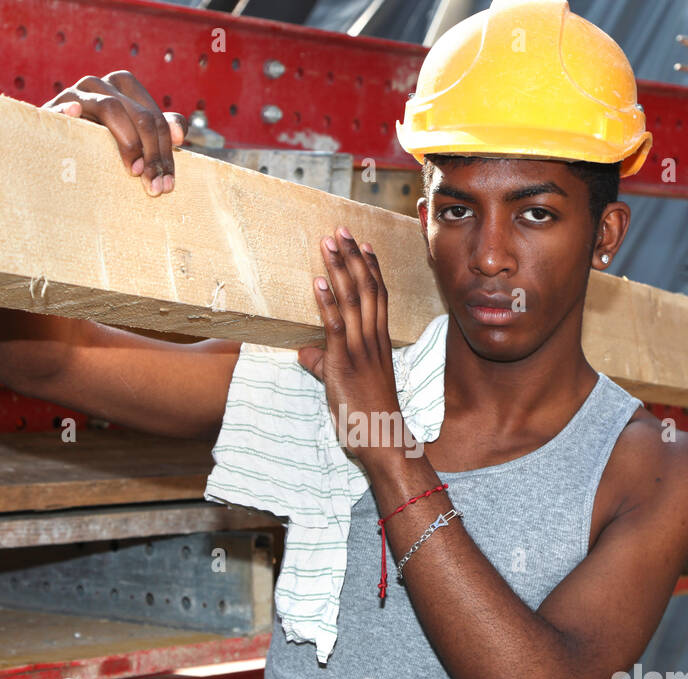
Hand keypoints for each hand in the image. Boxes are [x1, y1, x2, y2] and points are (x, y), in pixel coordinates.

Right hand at [43, 71, 185, 196]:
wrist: (50, 146)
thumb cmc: (97, 143)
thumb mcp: (131, 136)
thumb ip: (157, 132)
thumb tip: (181, 134)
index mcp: (123, 86)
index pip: (155, 117)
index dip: (166, 151)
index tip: (167, 183)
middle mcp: (101, 84)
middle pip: (140, 116)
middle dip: (152, 154)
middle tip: (154, 187)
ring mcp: (75, 93)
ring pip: (112, 109)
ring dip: (129, 144)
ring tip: (133, 173)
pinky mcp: (52, 108)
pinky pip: (64, 108)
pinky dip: (71, 111)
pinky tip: (76, 115)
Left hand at [297, 227, 407, 468]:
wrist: (382, 439)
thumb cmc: (367, 416)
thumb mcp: (343, 384)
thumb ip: (324, 365)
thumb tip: (305, 354)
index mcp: (378, 342)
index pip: (378, 296)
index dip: (370, 268)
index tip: (364, 244)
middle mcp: (372, 340)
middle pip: (367, 288)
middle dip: (353, 257)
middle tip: (342, 230)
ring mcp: (360, 349)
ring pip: (353, 300)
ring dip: (339, 269)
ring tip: (330, 243)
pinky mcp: (345, 363)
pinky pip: (336, 327)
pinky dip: (327, 303)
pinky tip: (318, 282)